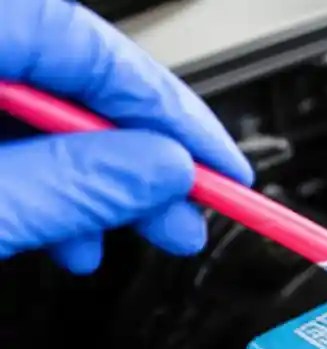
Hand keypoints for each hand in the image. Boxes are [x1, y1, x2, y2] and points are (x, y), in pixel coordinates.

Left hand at [0, 0, 250, 272]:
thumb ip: (70, 184)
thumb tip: (164, 171)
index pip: (91, 48)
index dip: (169, 112)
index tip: (223, 171)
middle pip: (71, 79)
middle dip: (136, 156)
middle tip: (186, 218)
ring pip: (37, 110)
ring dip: (92, 179)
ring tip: (122, 239)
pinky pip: (0, 129)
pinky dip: (37, 178)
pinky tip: (59, 229)